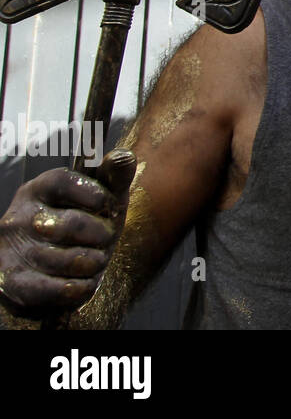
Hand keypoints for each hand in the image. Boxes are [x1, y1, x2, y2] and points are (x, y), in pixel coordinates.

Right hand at [0, 150, 135, 317]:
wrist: (56, 272)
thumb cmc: (83, 225)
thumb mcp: (101, 198)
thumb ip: (114, 177)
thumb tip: (123, 156)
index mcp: (39, 189)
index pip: (64, 181)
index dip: (95, 195)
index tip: (110, 207)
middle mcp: (19, 217)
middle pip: (71, 224)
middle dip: (101, 235)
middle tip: (104, 238)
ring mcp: (12, 251)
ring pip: (67, 260)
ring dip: (93, 263)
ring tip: (93, 260)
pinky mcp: (13, 283)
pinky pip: (55, 288)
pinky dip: (79, 288)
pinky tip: (84, 282)